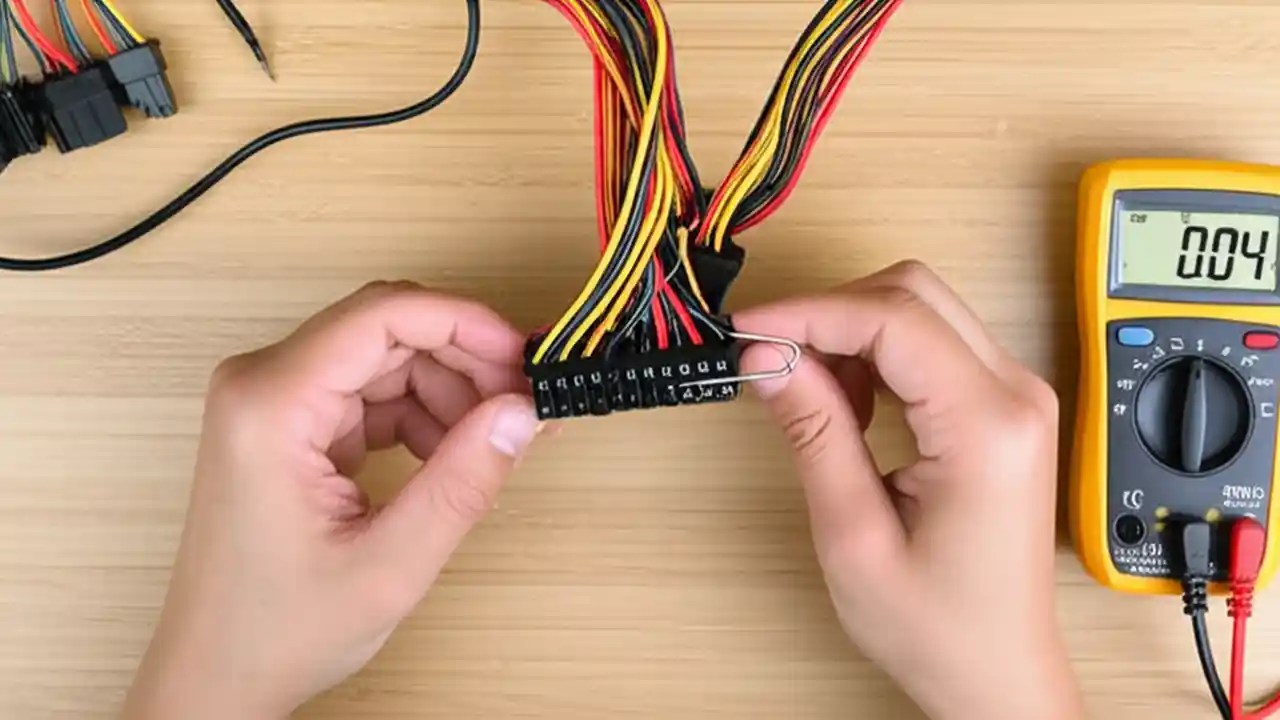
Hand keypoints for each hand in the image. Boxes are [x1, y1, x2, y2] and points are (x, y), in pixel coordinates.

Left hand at [123, 281, 539, 719]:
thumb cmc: (277, 630)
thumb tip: (523, 412)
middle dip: (465, 360)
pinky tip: (452, 458)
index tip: (522, 356)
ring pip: (387, 359)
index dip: (463, 322)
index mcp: (270, 405)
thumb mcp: (390, 565)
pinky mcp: (290, 423)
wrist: (216, 674)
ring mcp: (274, 401)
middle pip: (387, 331)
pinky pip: (372, 392)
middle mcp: (263, 385)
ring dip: (449, 393)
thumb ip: (463, 482)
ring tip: (491, 446)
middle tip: (524, 405)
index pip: (380, 315)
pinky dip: (422, 416)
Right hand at [735, 262, 1082, 719]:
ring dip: (851, 334)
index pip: (894, 319)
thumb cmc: (938, 625)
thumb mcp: (853, 535)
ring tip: (809, 397)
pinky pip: (932, 344)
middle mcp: (1016, 395)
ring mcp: (1015, 397)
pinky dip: (876, 355)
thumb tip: (767, 356)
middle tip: (769, 358)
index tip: (748, 330)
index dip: (810, 312)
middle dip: (829, 313)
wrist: (998, 670)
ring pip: (920, 309)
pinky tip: (848, 406)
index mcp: (988, 428)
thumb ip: (814, 432)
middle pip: (912, 293)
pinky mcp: (1002, 406)